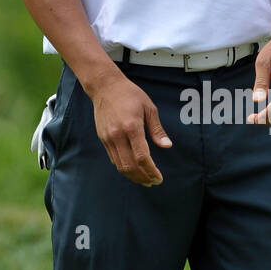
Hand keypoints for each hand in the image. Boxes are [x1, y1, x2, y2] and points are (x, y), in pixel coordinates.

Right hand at [87, 71, 171, 185]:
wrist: (105, 87)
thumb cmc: (130, 94)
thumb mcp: (149, 108)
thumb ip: (157, 130)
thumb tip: (167, 146)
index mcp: (132, 127)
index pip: (142, 157)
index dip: (151, 171)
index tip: (159, 178)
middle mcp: (118, 135)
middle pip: (130, 165)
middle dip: (143, 177)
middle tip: (153, 182)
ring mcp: (108, 138)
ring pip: (120, 165)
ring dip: (133, 176)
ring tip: (145, 180)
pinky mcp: (103, 138)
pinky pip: (114, 159)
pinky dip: (124, 167)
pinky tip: (133, 169)